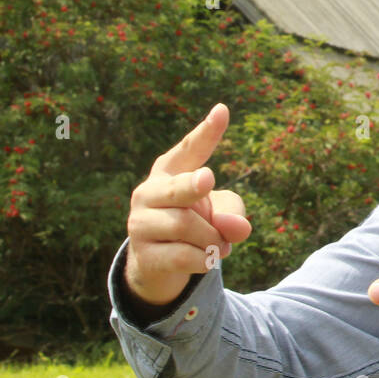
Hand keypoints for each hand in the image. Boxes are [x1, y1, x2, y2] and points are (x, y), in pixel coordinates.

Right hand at [125, 103, 251, 306]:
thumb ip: (234, 214)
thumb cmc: (195, 226)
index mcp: (169, 172)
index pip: (189, 150)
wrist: (162, 267)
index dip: (207, 132)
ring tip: (219, 245)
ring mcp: (141, 224)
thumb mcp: (220, 214)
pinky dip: (205, 260)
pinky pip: (184, 256)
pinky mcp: (144, 255)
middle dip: (193, 185)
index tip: (223, 110)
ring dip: (213, 239)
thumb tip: (237, 229)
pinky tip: (206, 259)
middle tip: (208, 180)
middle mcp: (149, 193)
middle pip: (179, 188)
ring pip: (187, 226)